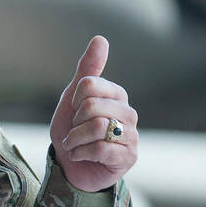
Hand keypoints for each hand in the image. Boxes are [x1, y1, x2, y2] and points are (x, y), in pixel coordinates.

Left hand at [48, 36, 137, 192]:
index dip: (73, 101)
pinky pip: (99, 148)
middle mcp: (128, 112)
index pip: (88, 84)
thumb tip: (101, 38)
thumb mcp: (73, 98)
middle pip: (91, 106)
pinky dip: (81, 153)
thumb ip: (87, 69)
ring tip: (77, 145)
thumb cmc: (74, 131)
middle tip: (75, 132)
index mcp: (116, 94)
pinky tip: (82, 156)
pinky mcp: (129, 156)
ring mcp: (132, 135)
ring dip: (75, 140)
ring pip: (96, 127)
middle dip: (74, 123)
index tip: (74, 112)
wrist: (73, 168)